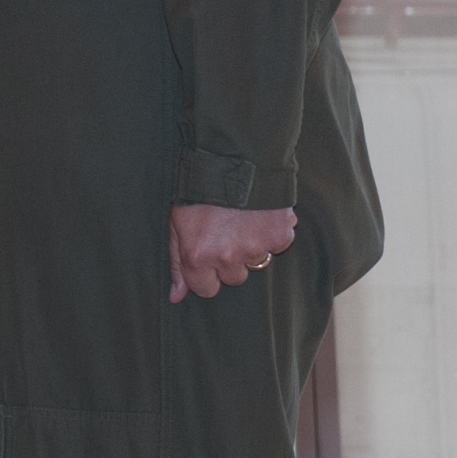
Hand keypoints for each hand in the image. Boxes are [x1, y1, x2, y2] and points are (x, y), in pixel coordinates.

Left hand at [168, 202, 296, 301]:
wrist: (234, 160)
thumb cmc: (199, 191)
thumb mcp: (177, 225)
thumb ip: (178, 263)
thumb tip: (176, 297)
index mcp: (198, 256)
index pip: (206, 290)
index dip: (206, 274)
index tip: (208, 257)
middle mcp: (227, 257)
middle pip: (234, 278)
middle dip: (230, 261)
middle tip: (226, 233)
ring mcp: (255, 248)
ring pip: (256, 262)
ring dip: (251, 246)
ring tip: (242, 220)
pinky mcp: (280, 236)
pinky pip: (277, 245)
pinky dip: (272, 233)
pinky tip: (261, 214)